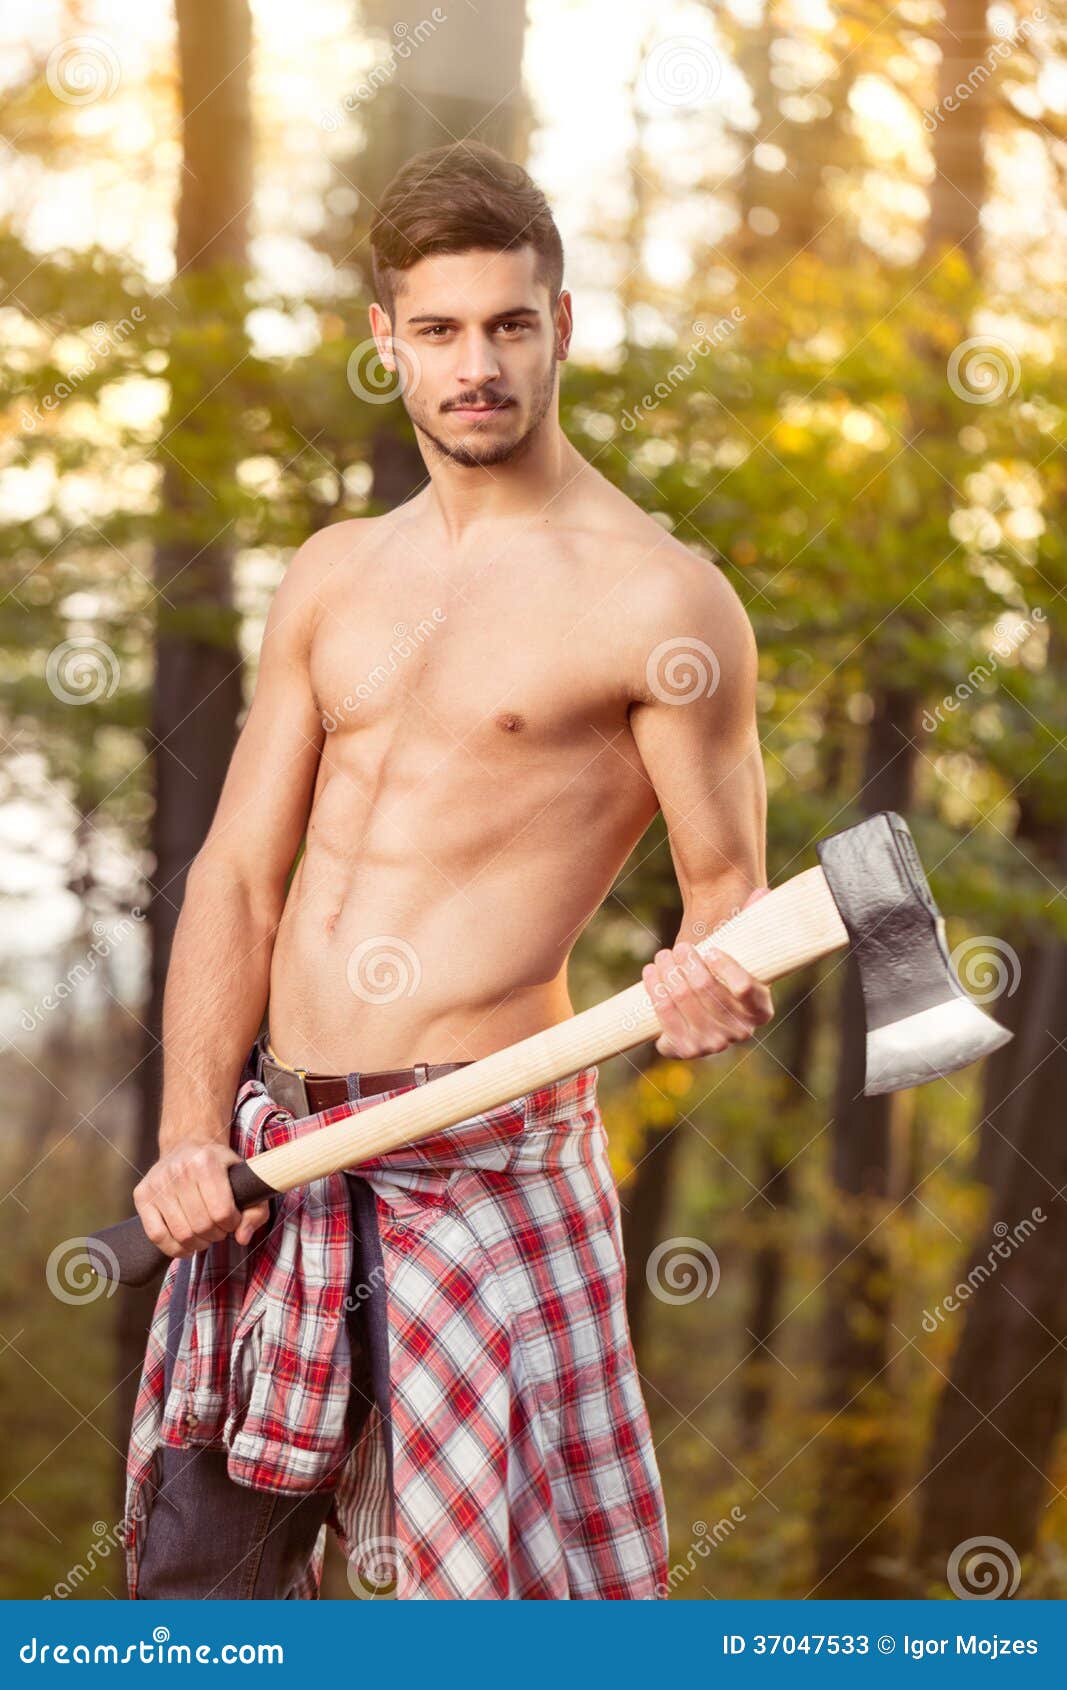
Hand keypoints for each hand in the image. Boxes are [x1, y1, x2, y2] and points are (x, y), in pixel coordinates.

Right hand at [133, 1139, 271, 1260]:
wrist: (188, 1146)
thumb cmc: (220, 1167)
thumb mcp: (246, 1180)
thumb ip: (256, 1210)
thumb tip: (242, 1237)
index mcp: (206, 1161)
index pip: (222, 1212)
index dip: (232, 1223)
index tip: (232, 1218)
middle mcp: (179, 1170)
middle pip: (202, 1226)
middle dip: (216, 1234)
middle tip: (218, 1227)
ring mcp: (158, 1183)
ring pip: (181, 1235)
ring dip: (197, 1243)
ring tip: (203, 1233)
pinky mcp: (142, 1195)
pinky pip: (157, 1236)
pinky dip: (174, 1248)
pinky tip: (185, 1242)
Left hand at [642, 889, 774, 1060]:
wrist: (703, 1001)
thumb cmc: (727, 968)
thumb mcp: (745, 946)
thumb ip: (756, 919)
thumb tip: (763, 893)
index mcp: (761, 1009)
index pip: (744, 989)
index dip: (725, 968)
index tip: (710, 950)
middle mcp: (741, 1032)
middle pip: (706, 991)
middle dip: (687, 964)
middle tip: (678, 949)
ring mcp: (713, 1045)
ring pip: (682, 1001)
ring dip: (668, 974)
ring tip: (662, 956)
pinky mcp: (686, 1050)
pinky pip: (665, 1018)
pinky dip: (654, 992)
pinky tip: (650, 973)